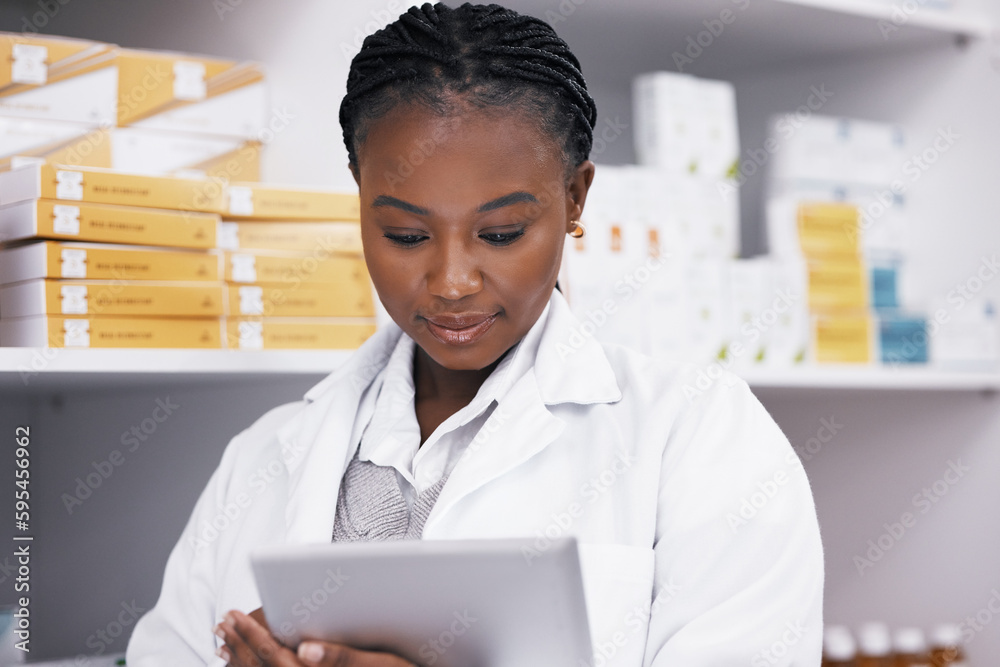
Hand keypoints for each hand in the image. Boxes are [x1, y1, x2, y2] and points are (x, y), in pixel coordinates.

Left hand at [214, 608, 416, 666]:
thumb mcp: (382, 664)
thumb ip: (344, 658)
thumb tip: (306, 648)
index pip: (276, 660)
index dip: (251, 637)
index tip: (234, 616)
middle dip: (240, 646)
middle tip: (223, 621)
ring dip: (242, 661)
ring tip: (226, 640)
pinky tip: (247, 663)